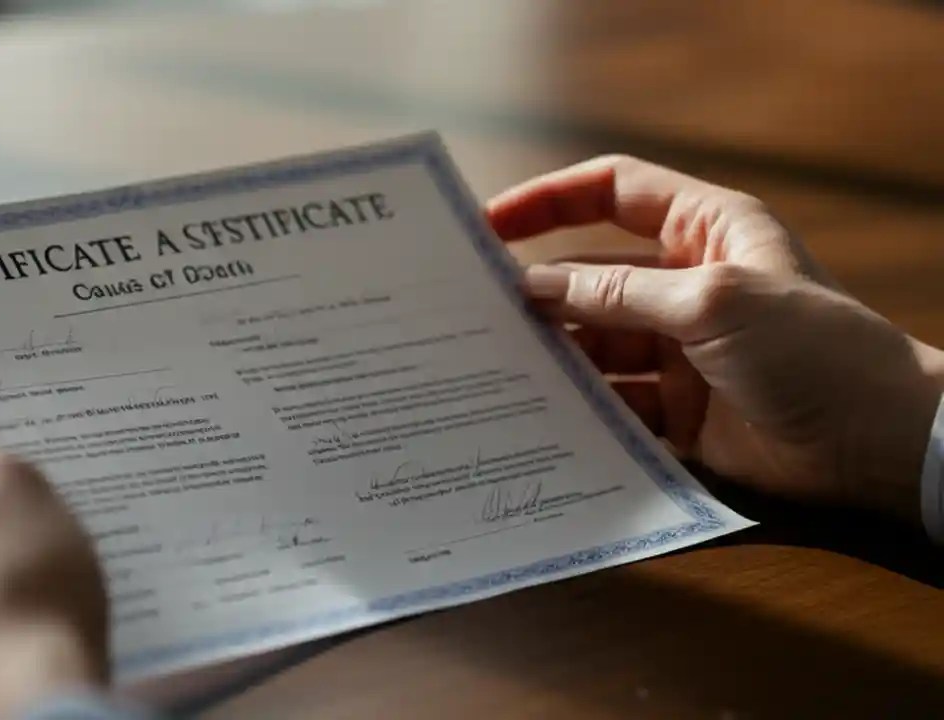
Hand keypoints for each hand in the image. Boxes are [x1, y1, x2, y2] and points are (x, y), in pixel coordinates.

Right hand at [488, 155, 943, 524]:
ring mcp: (677, 350)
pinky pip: (610, 402)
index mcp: (703, 232)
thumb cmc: (810, 348)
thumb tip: (534, 287)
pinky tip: (534, 415)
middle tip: (471, 311)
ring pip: (594, 343)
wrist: (874, 444)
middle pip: (591, 276)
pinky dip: (577, 408)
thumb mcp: (712, 302)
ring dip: (551, 355)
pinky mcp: (675, 410)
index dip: (549, 200)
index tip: (488, 224)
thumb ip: (618, 296)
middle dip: (537, 292)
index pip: (613, 194)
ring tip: (491, 367)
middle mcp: (684, 285)